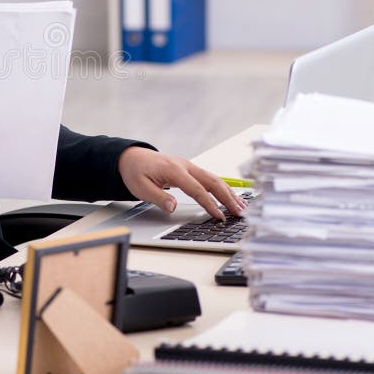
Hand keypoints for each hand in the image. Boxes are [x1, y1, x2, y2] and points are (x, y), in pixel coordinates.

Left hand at [117, 146, 244, 219]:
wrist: (131, 157)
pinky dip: (222, 188)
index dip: (209, 204)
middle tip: (240, 212)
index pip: (196, 189)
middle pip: (212, 181)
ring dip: (228, 193)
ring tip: (241, 207)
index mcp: (173, 170)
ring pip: (214, 179)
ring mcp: (189, 166)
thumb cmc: (135, 171)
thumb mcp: (140, 187)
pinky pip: (209, 178)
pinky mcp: (189, 169)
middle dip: (227, 197)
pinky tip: (230, 197)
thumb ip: (158, 197)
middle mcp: (185, 166)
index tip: (219, 216)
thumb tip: (173, 207)